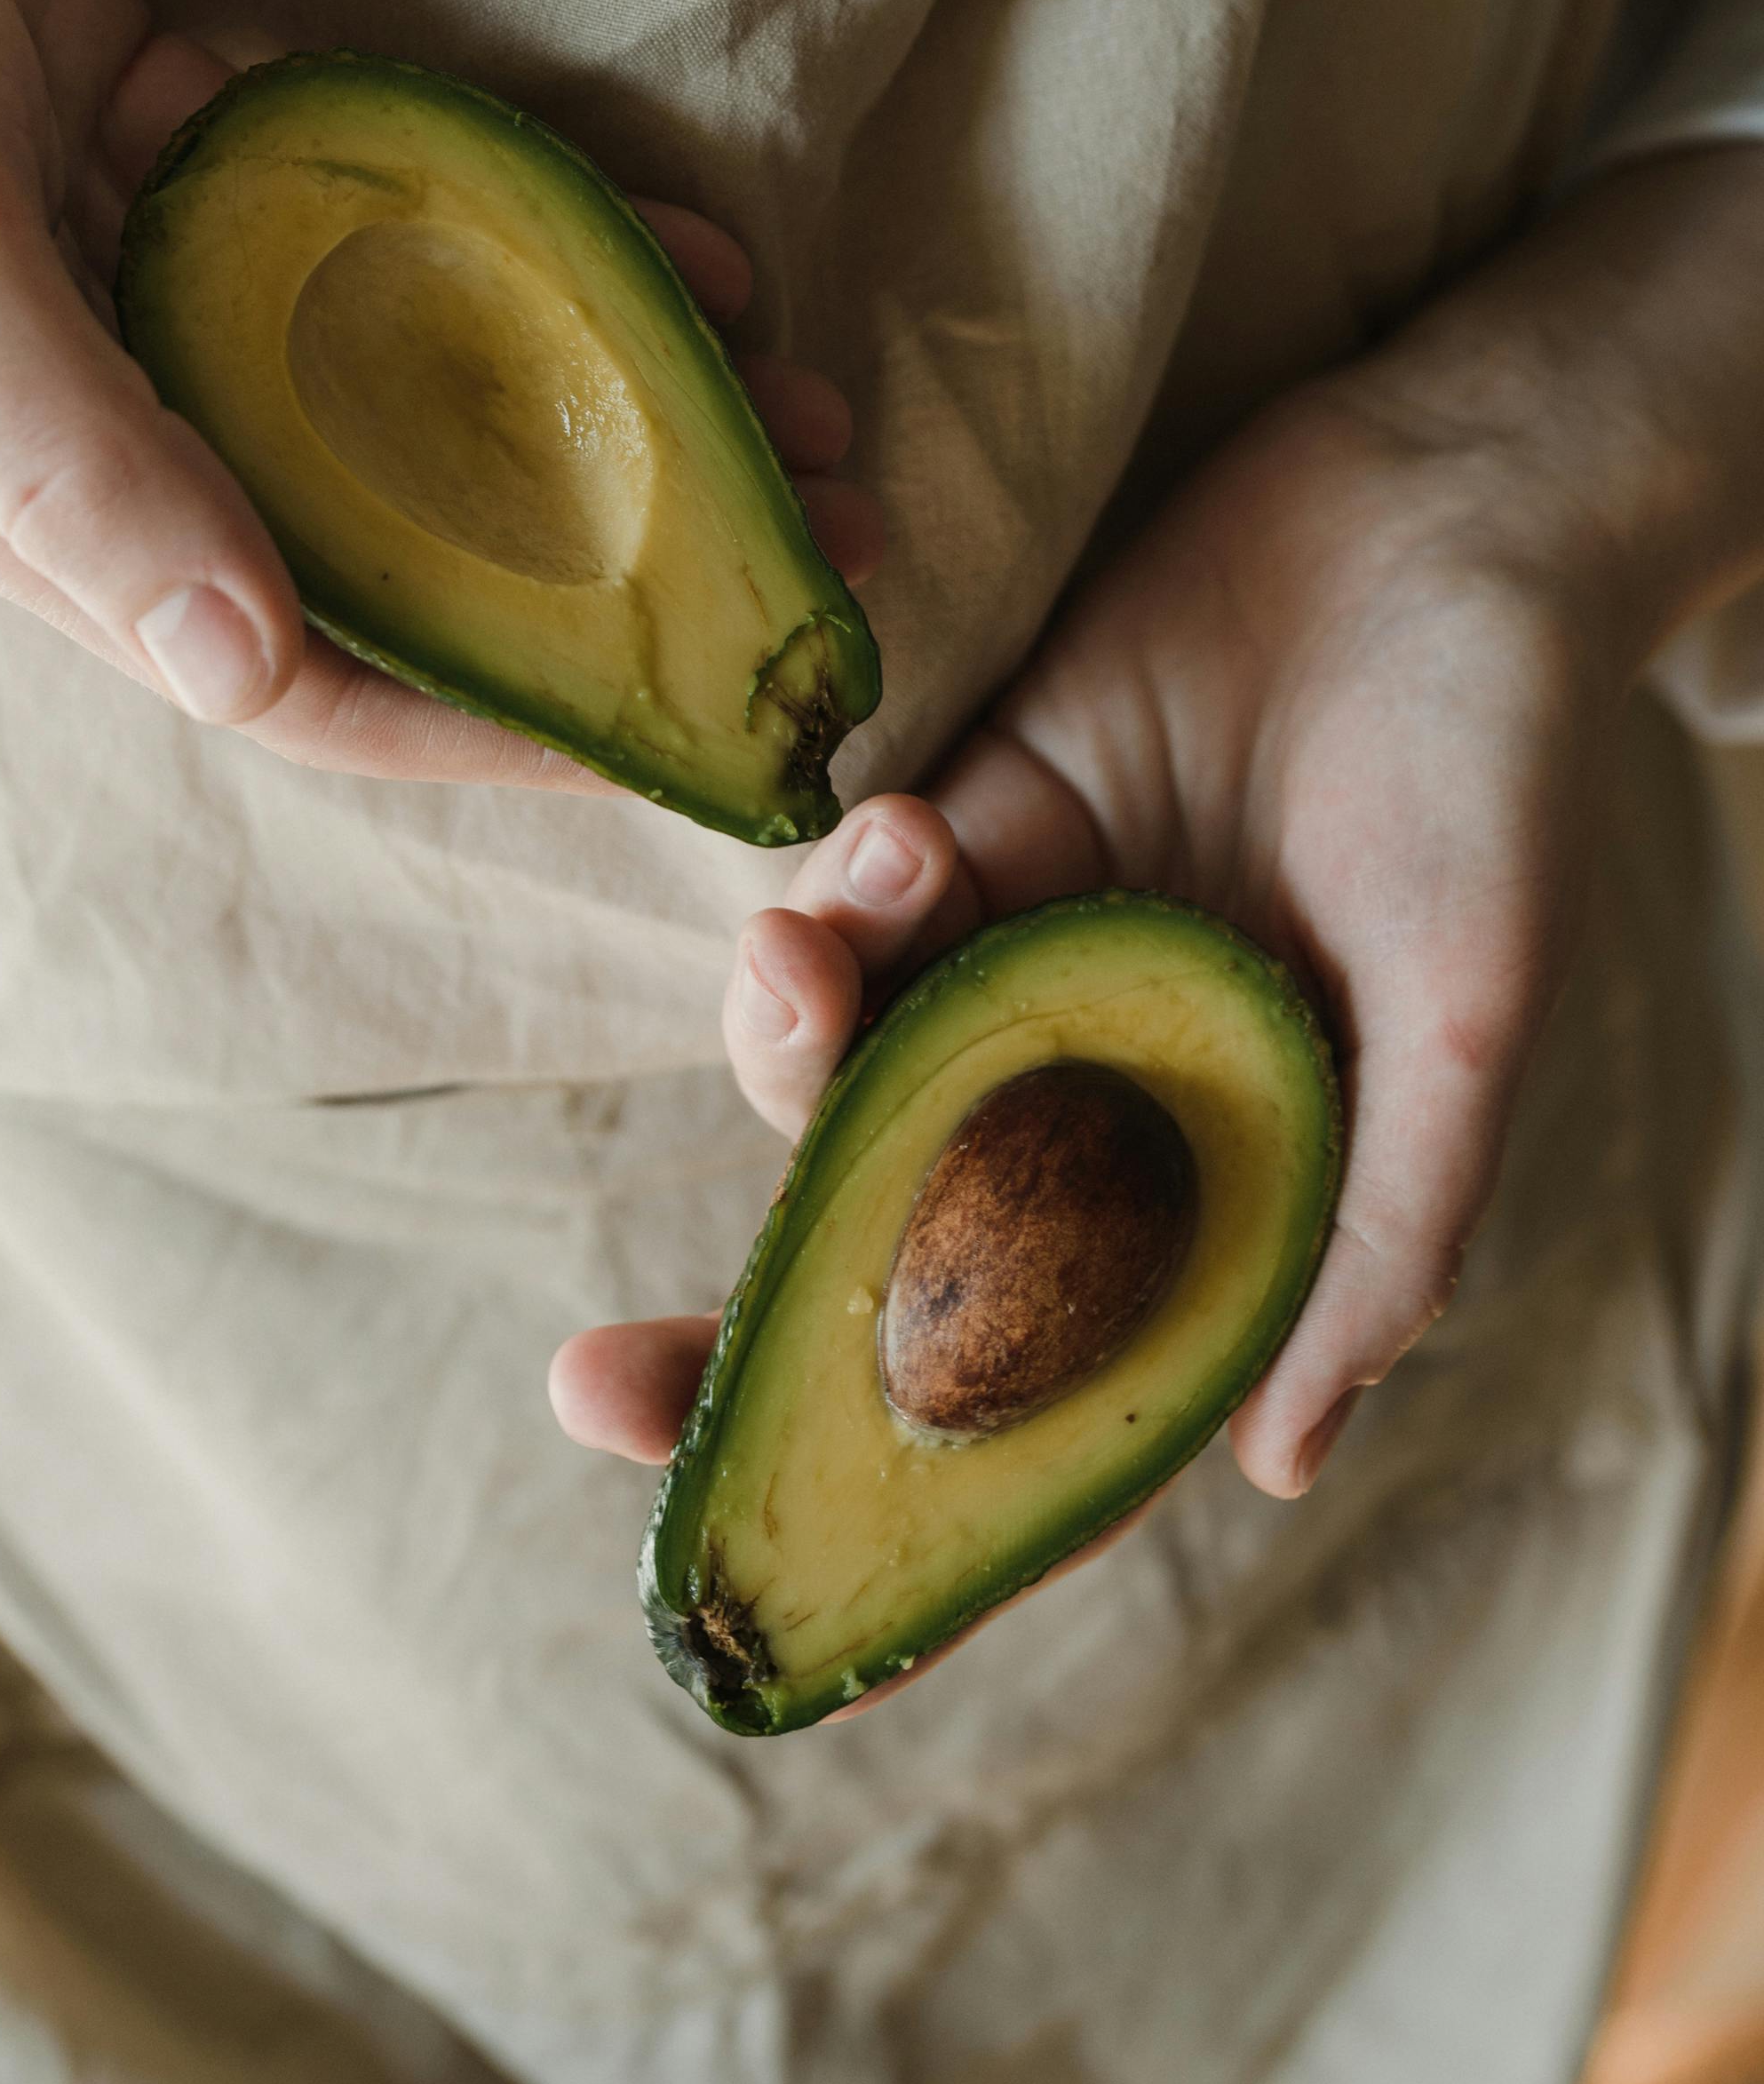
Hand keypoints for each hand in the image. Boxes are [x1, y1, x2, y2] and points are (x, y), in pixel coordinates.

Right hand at [0, 0, 878, 784]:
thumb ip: (59, 443)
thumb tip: (238, 660)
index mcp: (35, 497)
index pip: (301, 666)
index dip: (494, 713)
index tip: (676, 728)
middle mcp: (114, 411)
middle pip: (397, 535)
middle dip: (603, 561)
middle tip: (808, 547)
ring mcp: (156, 275)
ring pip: (420, 381)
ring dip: (604, 398)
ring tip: (797, 402)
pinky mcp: (185, 140)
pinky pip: (395, 219)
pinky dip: (534, 231)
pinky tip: (677, 242)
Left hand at [554, 117, 1763, 1499]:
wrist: (1445, 515)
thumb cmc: (1496, 774)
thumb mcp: (1466, 1020)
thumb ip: (1376, 1230)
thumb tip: (1278, 1465)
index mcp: (1236, 1193)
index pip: (1065, 1395)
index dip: (914, 1501)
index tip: (751, 1569)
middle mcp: (1117, 1111)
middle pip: (910, 1271)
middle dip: (746, 1335)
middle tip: (588, 1378)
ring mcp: (1037, 976)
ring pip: (852, 1088)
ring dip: (795, 1047)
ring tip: (817, 943)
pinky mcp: (984, 838)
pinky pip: (855, 917)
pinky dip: (842, 898)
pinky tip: (910, 829)